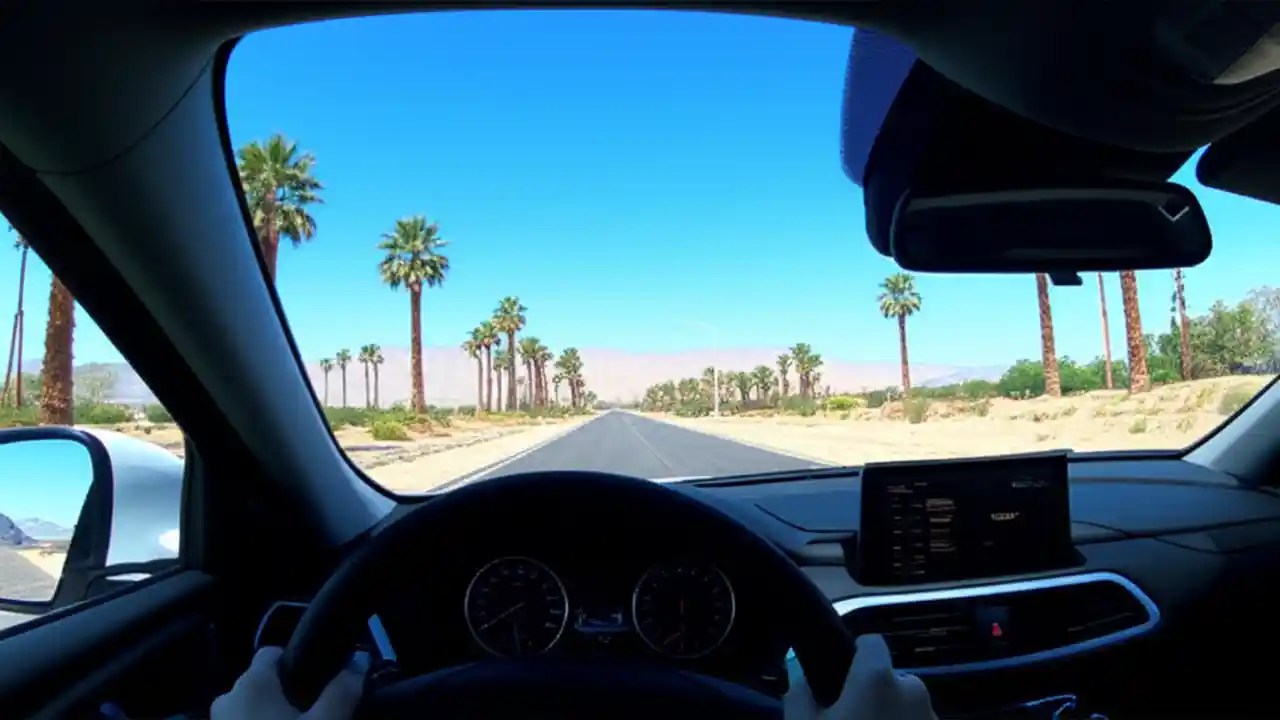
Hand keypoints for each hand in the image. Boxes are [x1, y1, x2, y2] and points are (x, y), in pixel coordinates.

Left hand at [211, 647, 369, 719]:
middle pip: (263, 684)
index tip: (322, 682)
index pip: (272, 653)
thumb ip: (343, 690)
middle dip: (288, 696)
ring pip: (252, 711)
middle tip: (317, 716)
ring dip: (274, 719)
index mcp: (251, 683)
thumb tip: (359, 658)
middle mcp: (226, 699)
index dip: (299, 662)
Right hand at [784, 634, 936, 719]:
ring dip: (893, 716)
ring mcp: (934, 717)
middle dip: (876, 694)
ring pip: (908, 706)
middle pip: (891, 678)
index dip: (856, 658)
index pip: (871, 642)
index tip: (841, 683)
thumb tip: (798, 669)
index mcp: (877, 678)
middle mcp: (912, 690)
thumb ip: (800, 693)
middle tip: (853, 719)